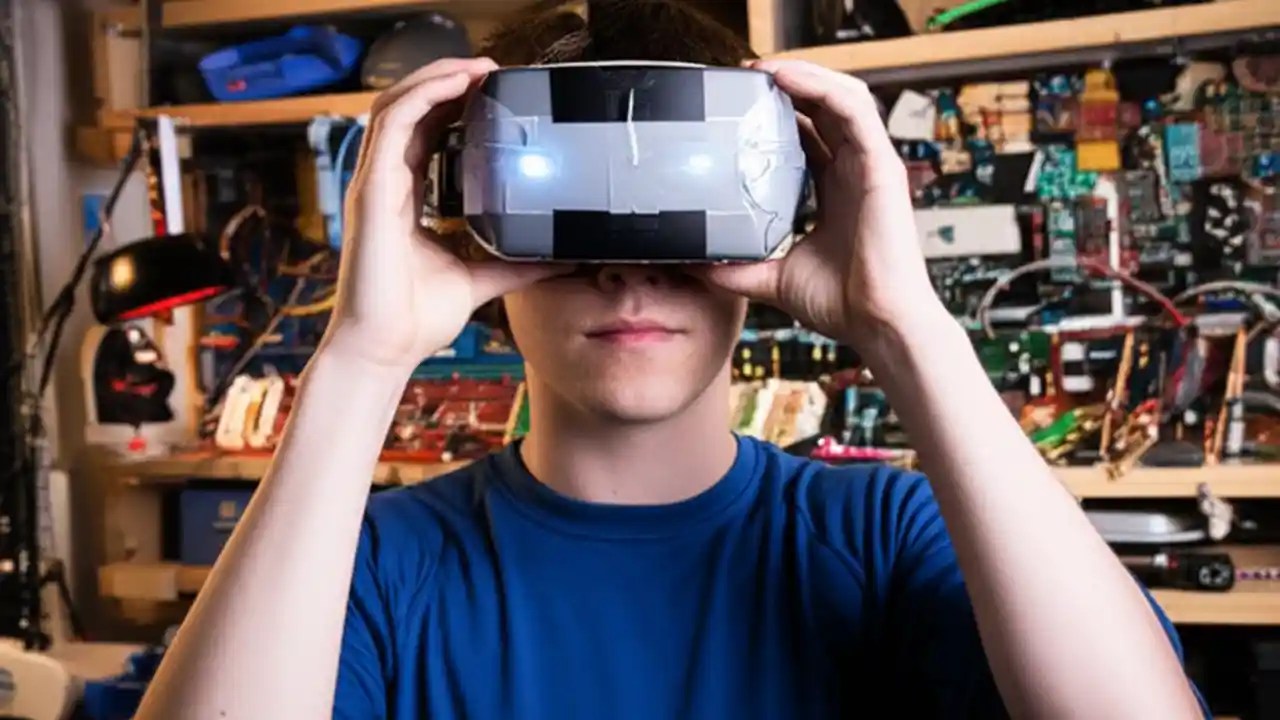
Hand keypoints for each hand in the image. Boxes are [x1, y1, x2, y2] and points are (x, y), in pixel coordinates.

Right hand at [319, 57, 564, 370]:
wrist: (386, 349)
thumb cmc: (417, 318)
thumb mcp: (481, 279)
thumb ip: (517, 263)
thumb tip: (561, 258)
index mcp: (406, 198)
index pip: (423, 133)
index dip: (452, 104)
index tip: (492, 92)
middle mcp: (387, 184)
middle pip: (409, 109)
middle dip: (447, 81)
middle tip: (491, 71)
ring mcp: (375, 185)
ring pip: (396, 105)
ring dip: (436, 78)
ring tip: (477, 68)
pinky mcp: (371, 192)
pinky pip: (391, 126)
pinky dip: (422, 97)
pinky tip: (454, 86)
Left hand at [702, 59, 946, 355]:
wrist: (878, 324)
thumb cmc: (842, 304)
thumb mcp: (773, 277)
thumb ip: (737, 268)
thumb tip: (695, 264)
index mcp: (833, 192)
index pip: (806, 137)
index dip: (776, 116)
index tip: (737, 106)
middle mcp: (853, 173)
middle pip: (822, 110)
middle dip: (786, 88)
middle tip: (743, 78)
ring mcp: (869, 165)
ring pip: (840, 98)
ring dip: (802, 75)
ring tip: (763, 68)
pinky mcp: (881, 164)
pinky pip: (853, 109)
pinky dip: (821, 86)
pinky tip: (786, 78)